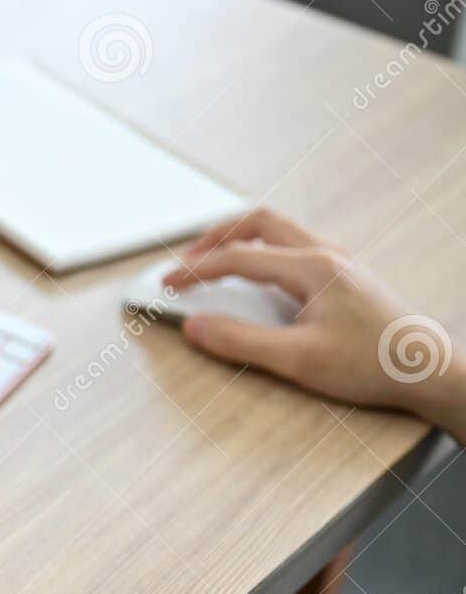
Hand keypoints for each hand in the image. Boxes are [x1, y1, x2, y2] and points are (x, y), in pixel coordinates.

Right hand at [163, 208, 465, 441]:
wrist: (426, 370)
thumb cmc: (372, 364)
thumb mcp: (296, 359)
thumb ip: (240, 342)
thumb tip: (195, 327)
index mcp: (312, 268)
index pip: (238, 258)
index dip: (195, 271)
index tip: (166, 285)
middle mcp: (325, 255)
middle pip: (258, 223)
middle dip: (215, 236)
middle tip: (185, 259)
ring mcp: (337, 262)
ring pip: (277, 231)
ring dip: (239, 239)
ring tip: (211, 261)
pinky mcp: (343, 276)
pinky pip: (292, 247)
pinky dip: (261, 252)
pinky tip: (253, 277)